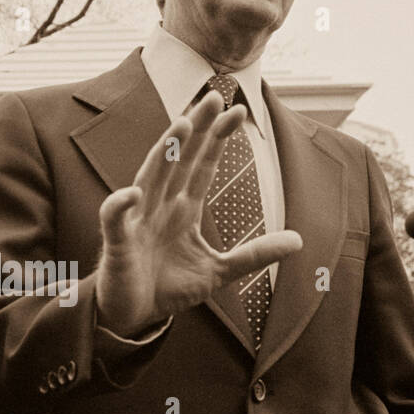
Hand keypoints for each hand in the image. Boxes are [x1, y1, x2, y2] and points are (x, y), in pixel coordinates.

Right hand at [94, 92, 302, 336]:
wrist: (132, 315)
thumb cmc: (167, 288)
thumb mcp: (219, 272)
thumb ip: (254, 255)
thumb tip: (298, 241)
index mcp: (183, 209)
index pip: (203, 165)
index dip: (218, 139)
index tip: (239, 112)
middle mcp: (160, 206)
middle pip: (179, 160)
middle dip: (195, 129)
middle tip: (213, 97)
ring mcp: (138, 221)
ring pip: (150, 178)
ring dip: (164, 152)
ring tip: (180, 126)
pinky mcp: (118, 243)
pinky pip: (115, 220)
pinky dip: (119, 206)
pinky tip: (132, 194)